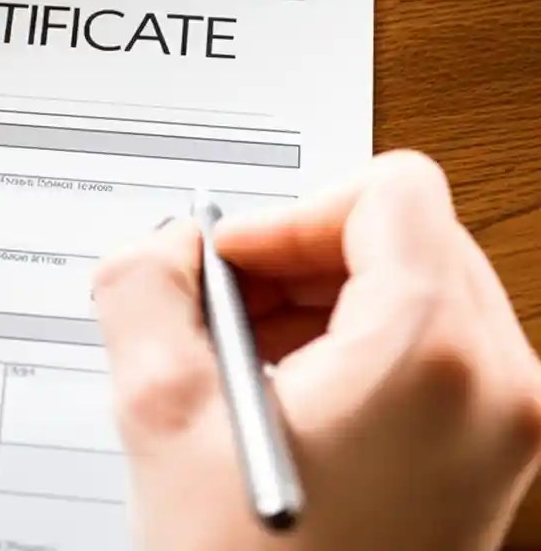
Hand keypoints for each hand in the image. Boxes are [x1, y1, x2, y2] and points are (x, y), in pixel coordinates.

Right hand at [93, 150, 540, 549]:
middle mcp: (499, 386)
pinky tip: (286, 395)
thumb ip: (143, 290)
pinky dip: (356, 346)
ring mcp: (508, 425)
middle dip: (300, 258)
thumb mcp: (162, 416)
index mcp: (432, 357)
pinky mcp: (493, 454)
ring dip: (323, 301)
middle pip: (409, 235)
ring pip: (421, 288)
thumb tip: (162, 246)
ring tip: (247, 358)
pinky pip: (433, 350)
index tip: (230, 264)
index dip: (288, 213)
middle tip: (226, 306)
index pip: (389, 192)